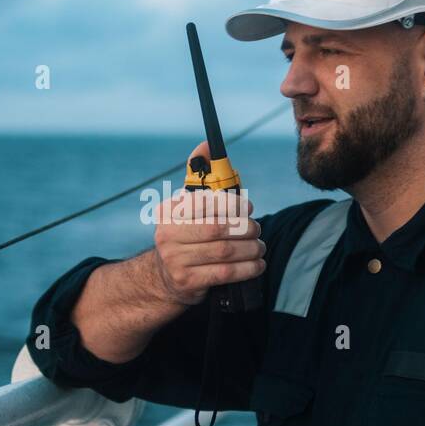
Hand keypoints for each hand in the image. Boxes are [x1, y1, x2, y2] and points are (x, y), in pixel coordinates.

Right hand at [150, 141, 265, 305]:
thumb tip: (206, 144)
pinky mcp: (187, 282)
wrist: (165, 277)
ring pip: (224, 252)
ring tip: (260, 247)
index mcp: (168, 211)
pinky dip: (247, 269)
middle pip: (217, 229)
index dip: (231, 204)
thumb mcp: (187, 207)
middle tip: (257, 230)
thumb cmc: (186, 235)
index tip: (248, 207)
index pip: (204, 203)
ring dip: (250, 249)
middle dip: (245, 229)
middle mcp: (167, 234)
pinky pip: (225, 273)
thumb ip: (200, 178)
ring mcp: (175, 260)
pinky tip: (257, 264)